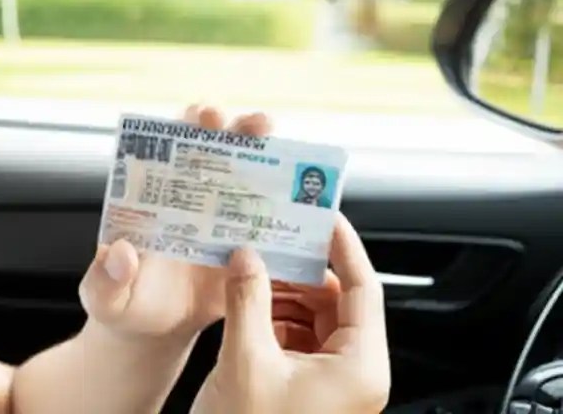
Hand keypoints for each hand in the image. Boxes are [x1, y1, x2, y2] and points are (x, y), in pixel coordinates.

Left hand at [79, 105, 271, 341]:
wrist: (151, 334)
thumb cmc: (120, 304)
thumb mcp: (103, 294)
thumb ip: (106, 277)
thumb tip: (121, 252)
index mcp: (150, 198)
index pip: (168, 148)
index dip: (186, 127)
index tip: (203, 115)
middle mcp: (188, 200)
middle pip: (215, 153)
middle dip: (237, 131)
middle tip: (256, 125)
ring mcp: (220, 224)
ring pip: (247, 184)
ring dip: (271, 166)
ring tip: (290, 157)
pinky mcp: (243, 253)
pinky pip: (269, 232)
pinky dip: (288, 220)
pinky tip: (306, 212)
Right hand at [189, 214, 390, 413]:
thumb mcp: (244, 358)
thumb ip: (249, 298)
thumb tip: (248, 255)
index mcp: (360, 366)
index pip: (363, 288)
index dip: (342, 247)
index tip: (322, 215)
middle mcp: (355, 374)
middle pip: (338, 301)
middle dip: (301, 269)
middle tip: (270, 238)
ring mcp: (333, 385)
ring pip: (315, 318)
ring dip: (283, 292)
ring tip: (251, 268)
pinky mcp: (308, 392)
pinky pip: (299, 339)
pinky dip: (275, 317)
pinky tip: (247, 301)